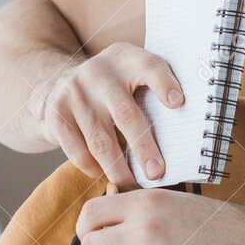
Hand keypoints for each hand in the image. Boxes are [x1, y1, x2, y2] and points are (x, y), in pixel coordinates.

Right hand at [35, 43, 184, 190]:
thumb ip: (154, 93)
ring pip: (100, 139)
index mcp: (126, 58)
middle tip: (156, 174)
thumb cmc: (113, 90)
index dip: (164, 83)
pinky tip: (104, 174)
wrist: (59, 84)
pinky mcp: (56, 114)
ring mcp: (73, 92)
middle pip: (126, 114)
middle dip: (144, 148)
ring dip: (118, 169)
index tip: (179, 103)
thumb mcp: (131, 77)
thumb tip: (188, 132)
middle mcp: (99, 71)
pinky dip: (93, 168)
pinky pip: (78, 150)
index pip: (149, 66)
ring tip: (133, 187)